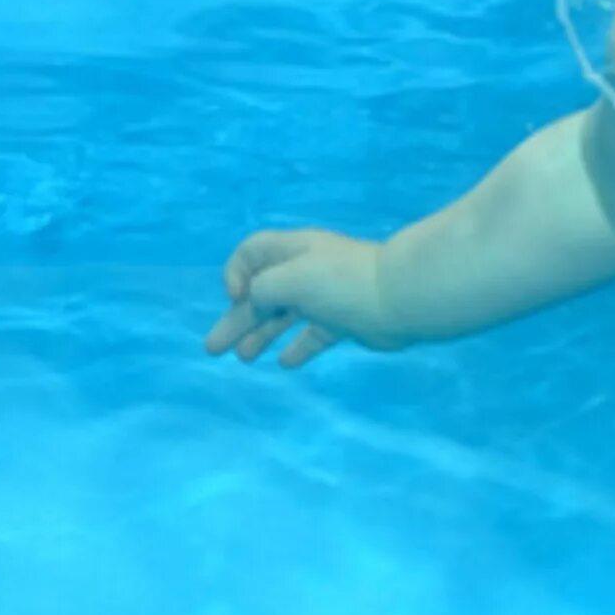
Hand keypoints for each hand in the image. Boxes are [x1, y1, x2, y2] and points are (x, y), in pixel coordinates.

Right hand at [205, 227, 386, 366]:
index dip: (236, 274)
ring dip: (260, 335)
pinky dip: (297, 347)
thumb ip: (263, 288)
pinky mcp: (343, 321)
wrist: (400, 298)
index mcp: (293, 251)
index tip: (239, 298)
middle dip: (236, 318)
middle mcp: (306, 271)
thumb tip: (256, 301)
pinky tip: (284, 363)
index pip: (252, 252)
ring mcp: (325, 297)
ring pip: (284, 316)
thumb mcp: (291, 278)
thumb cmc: (342, 283)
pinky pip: (312, 334)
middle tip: (213, 348)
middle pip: (262, 293)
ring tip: (242, 357)